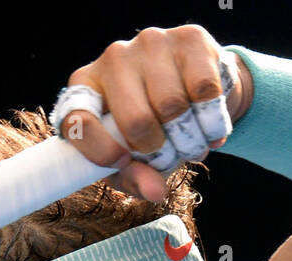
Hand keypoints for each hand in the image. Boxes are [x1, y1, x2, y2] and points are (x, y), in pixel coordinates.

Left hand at [59, 25, 246, 200]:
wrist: (195, 92)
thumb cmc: (152, 131)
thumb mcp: (133, 161)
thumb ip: (135, 178)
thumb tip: (155, 191)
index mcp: (86, 88)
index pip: (79, 122)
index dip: (102, 151)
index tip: (123, 162)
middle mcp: (113, 59)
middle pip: (136, 121)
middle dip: (158, 150)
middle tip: (168, 153)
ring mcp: (151, 43)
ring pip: (173, 107)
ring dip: (189, 138)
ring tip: (190, 140)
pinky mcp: (189, 38)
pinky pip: (204, 90)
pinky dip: (212, 120)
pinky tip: (209, 125)